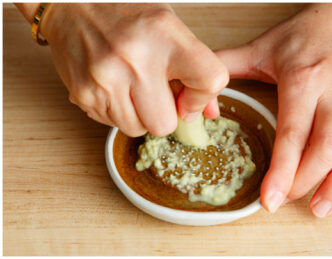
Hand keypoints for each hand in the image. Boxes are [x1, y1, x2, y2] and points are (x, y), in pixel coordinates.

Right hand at [25, 3, 227, 136]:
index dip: (204, 95)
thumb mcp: (171, 29)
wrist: (74, 2)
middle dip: (166, 113)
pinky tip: (116, 85)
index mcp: (165, 36)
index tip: (192, 93)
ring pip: (138, 129)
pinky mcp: (83, 93)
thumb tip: (209, 111)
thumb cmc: (127, 13)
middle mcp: (134, 58)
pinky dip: (118, 111)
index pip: (209, 80)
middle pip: (166, 123)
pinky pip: (112, 124)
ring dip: (141, 115)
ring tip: (135, 86)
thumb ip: (197, 69)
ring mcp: (105, 79)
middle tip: (159, 91)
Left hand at [216, 3, 331, 216]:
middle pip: (324, 149)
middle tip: (286, 201)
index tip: (270, 199)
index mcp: (304, 81)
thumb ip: (226, 66)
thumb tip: (194, 90)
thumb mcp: (264, 46)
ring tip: (320, 208)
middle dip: (304, 182)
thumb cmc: (309, 32)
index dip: (282, 170)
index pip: (293, 134)